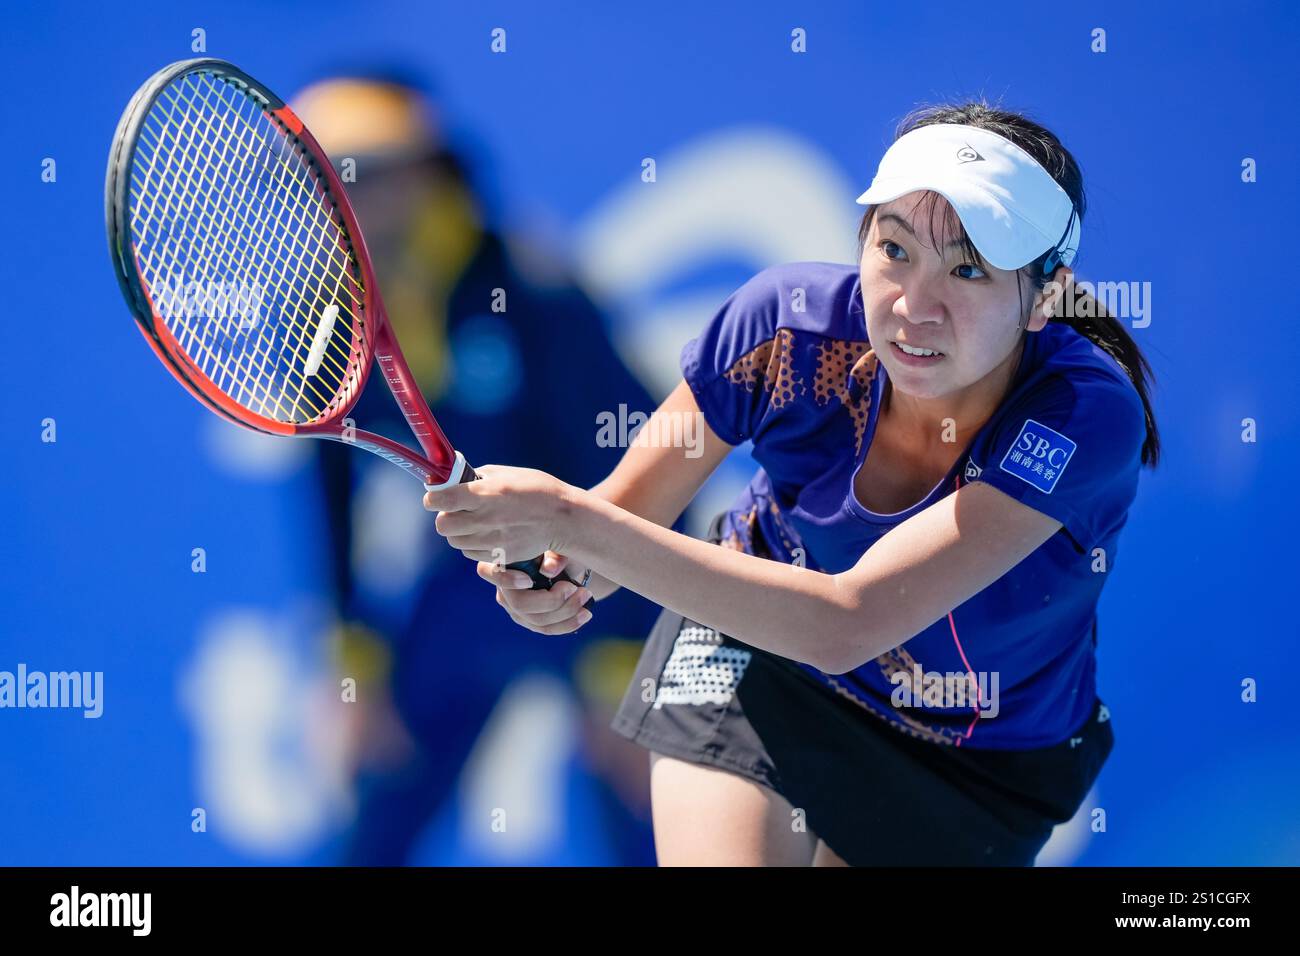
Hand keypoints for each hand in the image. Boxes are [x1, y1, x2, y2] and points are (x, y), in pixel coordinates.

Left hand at [423, 464, 579, 565]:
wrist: (563, 518)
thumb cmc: (537, 489)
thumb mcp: (506, 474)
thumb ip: (478, 478)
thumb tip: (456, 481)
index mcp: (485, 493)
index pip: (442, 500)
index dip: (433, 497)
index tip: (436, 496)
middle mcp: (486, 518)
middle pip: (443, 525)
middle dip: (445, 517)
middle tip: (456, 510)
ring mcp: (492, 540)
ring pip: (455, 542)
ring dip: (459, 532)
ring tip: (474, 522)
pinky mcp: (499, 555)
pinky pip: (471, 554)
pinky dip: (473, 545)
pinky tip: (486, 534)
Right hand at [478, 555, 593, 634]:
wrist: (568, 565)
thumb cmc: (556, 548)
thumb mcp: (558, 546)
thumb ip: (554, 554)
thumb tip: (549, 569)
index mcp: (501, 563)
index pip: (488, 572)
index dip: (506, 580)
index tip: (528, 579)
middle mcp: (503, 590)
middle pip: (520, 604)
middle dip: (551, 600)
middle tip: (573, 588)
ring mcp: (515, 609)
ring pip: (537, 621)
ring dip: (566, 611)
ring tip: (585, 596)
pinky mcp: (530, 622)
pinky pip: (547, 629)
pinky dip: (569, 623)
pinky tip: (585, 613)